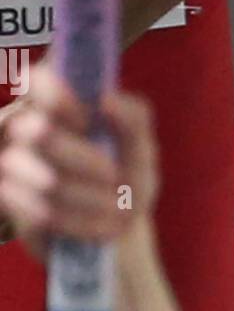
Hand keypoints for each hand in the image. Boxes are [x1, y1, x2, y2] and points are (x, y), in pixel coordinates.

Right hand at [0, 67, 158, 259]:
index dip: (56, 97)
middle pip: (34, 130)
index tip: (86, 119)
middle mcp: (30, 128)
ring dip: (83, 194)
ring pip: (35, 174)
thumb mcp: (144, 146)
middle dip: (80, 157)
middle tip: (113, 174)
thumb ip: (133, 116)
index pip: (36, 79)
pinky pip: (31, 208)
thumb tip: (105, 98)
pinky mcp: (9, 200)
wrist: (121, 231)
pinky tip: (96, 225)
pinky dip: (74, 219)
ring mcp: (14, 163)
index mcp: (63, 104)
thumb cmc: (130, 176)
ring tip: (114, 206)